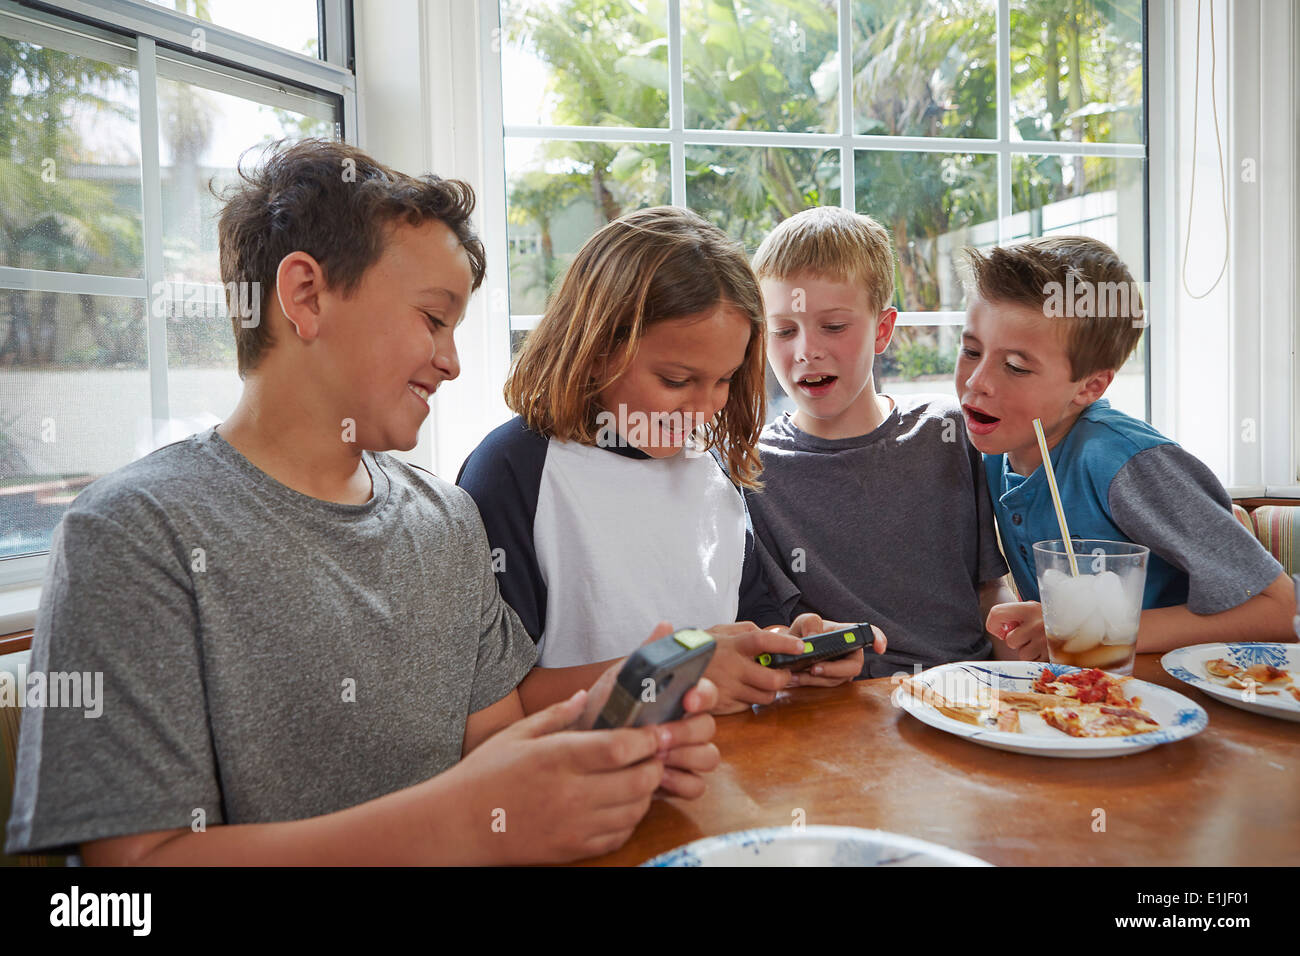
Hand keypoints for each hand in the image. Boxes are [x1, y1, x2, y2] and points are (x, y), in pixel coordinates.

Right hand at [454, 689, 670, 863]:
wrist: (460, 824)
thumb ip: (557, 714)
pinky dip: (629, 819)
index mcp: (557, 757)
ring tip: (636, 776)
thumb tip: (584, 694)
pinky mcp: (573, 849)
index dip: (648, 738)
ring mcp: (574, 825)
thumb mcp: (517, 733)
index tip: (655, 731)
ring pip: (636, 810)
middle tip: (652, 753)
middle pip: (639, 780)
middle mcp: (571, 793)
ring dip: (645, 792)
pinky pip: (619, 835)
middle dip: (655, 764)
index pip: (621, 748)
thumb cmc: (485, 774)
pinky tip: (619, 804)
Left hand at [582, 623, 720, 799]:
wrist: (578, 746)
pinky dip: (680, 783)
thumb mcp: (619, 680)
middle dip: (687, 732)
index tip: (688, 697)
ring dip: (685, 758)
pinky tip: (657, 779)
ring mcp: (685, 755)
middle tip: (660, 736)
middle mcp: (686, 726)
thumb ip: (646, 655)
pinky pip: (696, 786)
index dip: (704, 694)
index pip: (707, 692)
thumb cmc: (602, 712)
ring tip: (655, 758)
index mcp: (678, 699)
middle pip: (709, 727)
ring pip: (709, 757)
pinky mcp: (678, 781)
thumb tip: (666, 625)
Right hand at [702, 621, 806, 714]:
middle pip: (772, 679)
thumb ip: (744, 629)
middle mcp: (731, 668)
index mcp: (731, 645)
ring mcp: (728, 689)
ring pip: (765, 697)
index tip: (801, 647)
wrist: (669, 672)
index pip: (762, 641)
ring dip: (770, 690)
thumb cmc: (698, 648)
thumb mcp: (718, 631)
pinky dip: (752, 699)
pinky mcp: (724, 705)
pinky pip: (749, 706)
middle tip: (784, 672)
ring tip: (764, 681)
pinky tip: (745, 690)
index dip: (784, 644)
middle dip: (784, 677)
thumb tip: (770, 633)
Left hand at [784, 613, 886, 686]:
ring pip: (836, 680)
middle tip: (814, 668)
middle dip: (834, 670)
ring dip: (815, 679)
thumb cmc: (803, 633)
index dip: (879, 640)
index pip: (870, 634)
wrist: (790, 650)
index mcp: (847, 635)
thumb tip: (813, 637)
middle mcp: (849, 654)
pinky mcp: (830, 682)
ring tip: (795, 673)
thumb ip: (809, 623)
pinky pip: (824, 686)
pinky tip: (794, 678)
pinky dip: (808, 683)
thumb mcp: (803, 622)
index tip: (879, 648)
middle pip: (854, 666)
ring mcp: (841, 670)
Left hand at [986, 601, 1047, 660]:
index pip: (997, 613)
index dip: (994, 625)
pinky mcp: (1053, 657)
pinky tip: (1047, 650)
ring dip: (1030, 652)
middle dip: (1017, 642)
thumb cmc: (1051, 619)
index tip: (1001, 631)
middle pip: (1010, 641)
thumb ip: (1016, 614)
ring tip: (1041, 644)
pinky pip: (1035, 664)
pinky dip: (1039, 660)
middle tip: (1030, 637)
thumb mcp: (1035, 609)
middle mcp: (1037, 624)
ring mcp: (1045, 642)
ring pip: (1023, 655)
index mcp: (1030, 608)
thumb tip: (1000, 629)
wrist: (1086, 628)